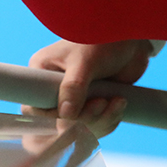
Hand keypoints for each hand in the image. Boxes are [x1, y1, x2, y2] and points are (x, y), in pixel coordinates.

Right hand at [21, 38, 153, 137]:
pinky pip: (97, 125)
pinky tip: (120, 103)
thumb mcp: (84, 62)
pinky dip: (110, 120)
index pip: (34, 106)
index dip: (51, 117)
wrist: (132, 40)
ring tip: (117, 101)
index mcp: (42, 71)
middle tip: (102, 102)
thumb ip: (73, 87)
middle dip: (85, 118)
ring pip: (81, 126)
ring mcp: (76, 97)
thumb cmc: (102, 41)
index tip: (72, 116)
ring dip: (102, 119)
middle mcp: (55, 87)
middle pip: (60, 121)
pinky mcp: (94, 103)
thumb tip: (65, 115)